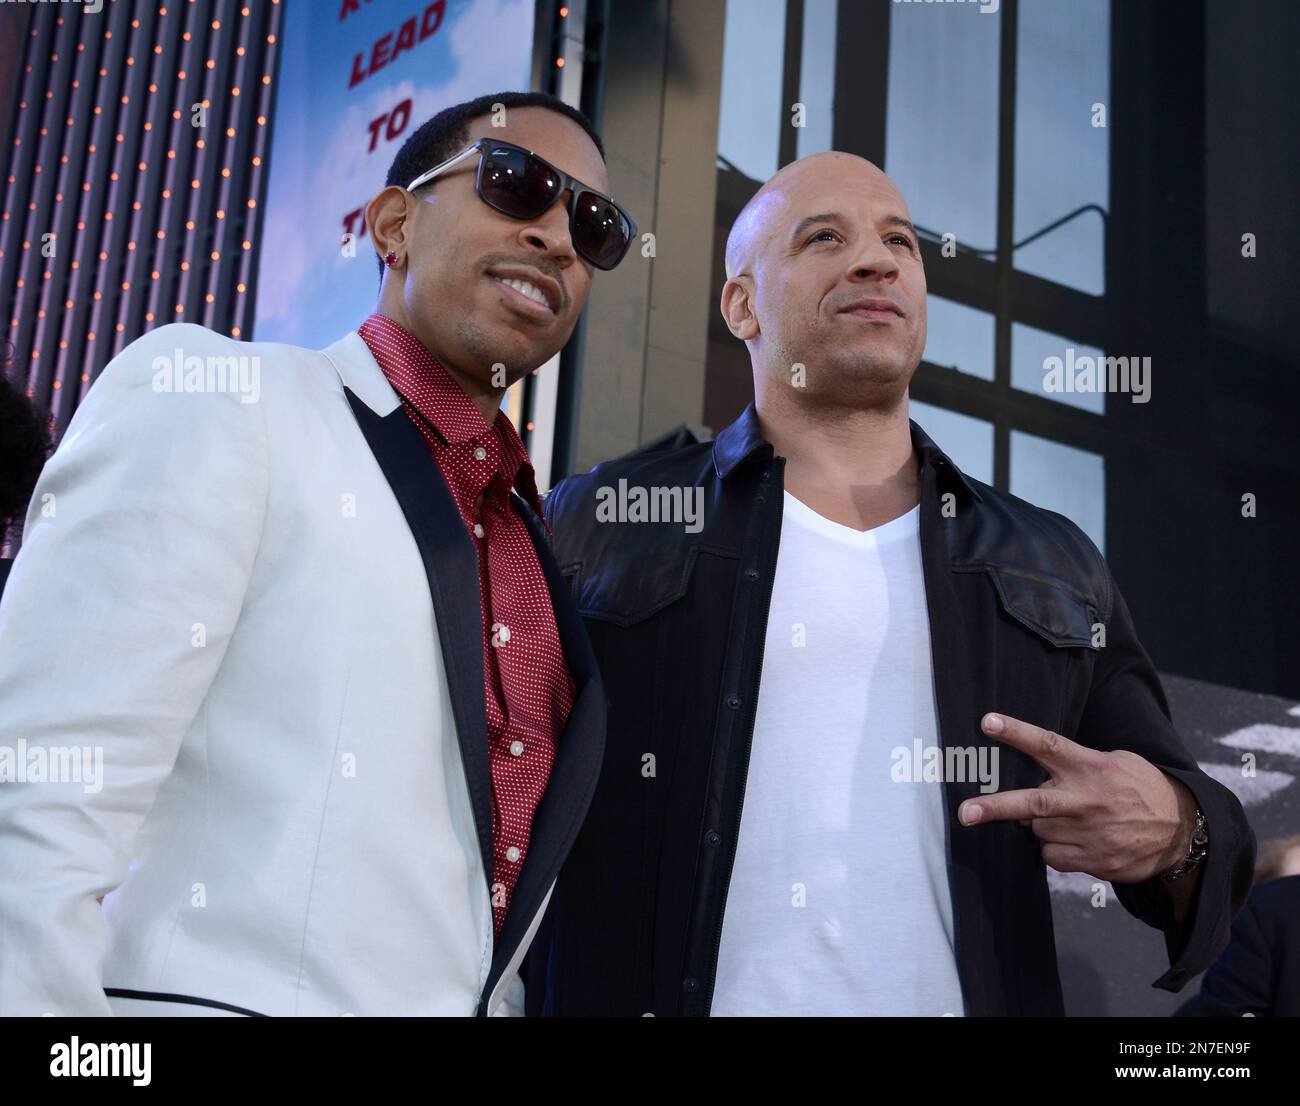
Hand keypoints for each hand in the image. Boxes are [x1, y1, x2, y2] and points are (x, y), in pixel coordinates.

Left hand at [958, 713, 1196, 883]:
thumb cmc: (1141, 788)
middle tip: (965, 813)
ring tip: (1067, 817)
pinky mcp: (1095, 861)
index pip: (1049, 745)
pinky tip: (1076, 839)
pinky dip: (1054, 849)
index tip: (988, 722)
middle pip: (1033, 803)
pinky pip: (1052, 856)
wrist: (1183, 831)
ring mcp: (1091, 833)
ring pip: (1038, 830)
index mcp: (1092, 767)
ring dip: (1041, 824)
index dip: (1016, 732)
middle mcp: (1088, 800)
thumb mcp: (1117, 761)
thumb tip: (1039, 773)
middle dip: (995, 807)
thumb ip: (1078, 763)